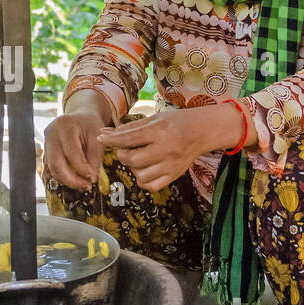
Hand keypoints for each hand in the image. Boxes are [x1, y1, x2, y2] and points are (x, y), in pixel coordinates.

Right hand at [43, 111, 104, 190]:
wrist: (79, 117)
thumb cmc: (89, 125)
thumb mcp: (96, 136)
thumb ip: (94, 157)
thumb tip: (91, 179)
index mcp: (64, 127)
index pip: (71, 152)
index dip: (81, 168)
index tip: (92, 179)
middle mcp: (51, 136)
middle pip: (56, 164)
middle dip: (71, 180)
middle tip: (86, 186)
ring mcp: (46, 145)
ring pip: (52, 169)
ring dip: (68, 181)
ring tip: (84, 185)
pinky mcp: (46, 154)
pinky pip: (51, 170)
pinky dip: (63, 178)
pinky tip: (75, 181)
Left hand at [97, 103, 246, 191]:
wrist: (202, 131)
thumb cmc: (176, 122)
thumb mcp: (153, 119)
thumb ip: (129, 128)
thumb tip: (105, 133)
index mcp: (160, 131)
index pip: (130, 139)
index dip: (112, 140)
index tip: (101, 139)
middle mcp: (166, 149)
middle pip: (133, 159)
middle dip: (122, 154)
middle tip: (125, 149)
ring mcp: (171, 165)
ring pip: (140, 175)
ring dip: (132, 168)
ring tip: (137, 158)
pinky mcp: (175, 175)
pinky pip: (152, 186)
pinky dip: (142, 180)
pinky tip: (144, 170)